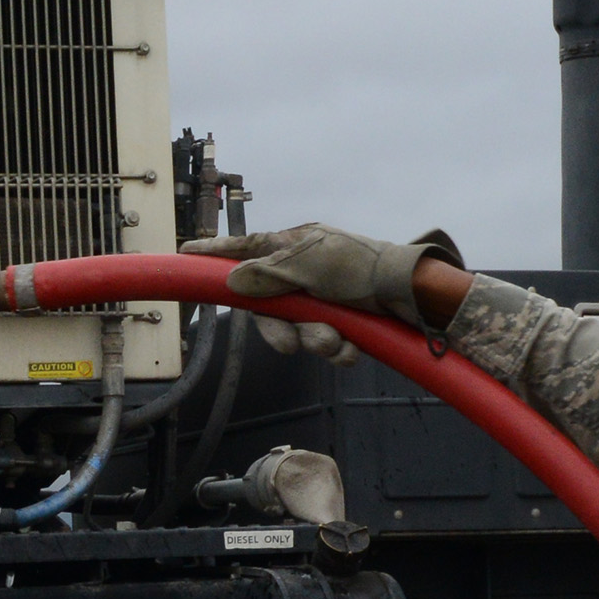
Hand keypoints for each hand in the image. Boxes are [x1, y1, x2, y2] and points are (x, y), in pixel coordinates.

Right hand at [189, 224, 464, 355]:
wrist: (412, 294)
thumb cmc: (363, 266)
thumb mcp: (309, 266)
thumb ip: (267, 275)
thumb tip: (232, 281)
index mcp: (293, 248)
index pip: (245, 249)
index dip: (215, 254)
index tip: (185, 253)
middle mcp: (304, 272)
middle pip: (269, 307)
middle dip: (284, 331)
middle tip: (294, 343)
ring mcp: (324, 297)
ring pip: (299, 331)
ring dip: (316, 342)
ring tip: (337, 341)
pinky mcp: (344, 319)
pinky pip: (325, 343)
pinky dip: (337, 350)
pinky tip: (351, 349)